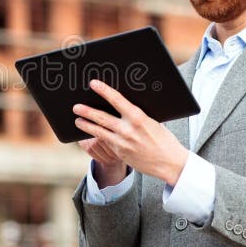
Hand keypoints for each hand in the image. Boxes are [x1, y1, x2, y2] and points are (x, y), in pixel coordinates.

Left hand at [73, 79, 188, 185]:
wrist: (170, 163)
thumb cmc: (163, 139)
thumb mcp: (153, 121)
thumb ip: (137, 114)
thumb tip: (121, 103)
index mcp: (138, 117)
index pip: (117, 100)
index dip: (104, 90)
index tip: (94, 84)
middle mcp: (128, 129)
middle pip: (102, 117)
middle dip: (87, 111)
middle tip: (76, 106)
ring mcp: (122, 142)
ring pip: (98, 131)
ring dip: (86, 125)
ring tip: (77, 120)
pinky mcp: (119, 153)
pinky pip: (105, 142)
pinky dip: (96, 136)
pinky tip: (89, 133)